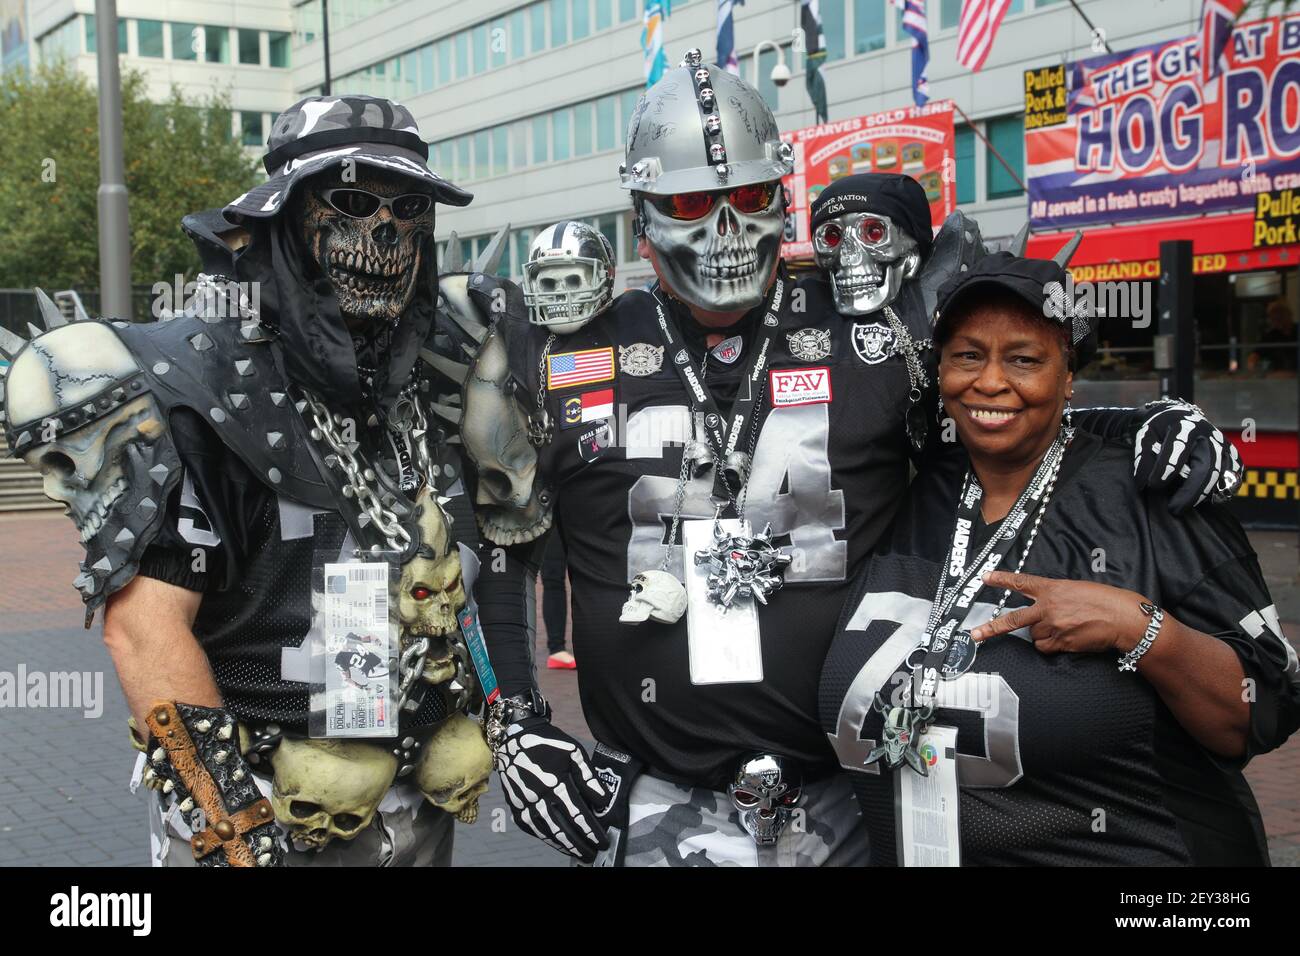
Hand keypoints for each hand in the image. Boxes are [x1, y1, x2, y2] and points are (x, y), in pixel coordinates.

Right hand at [493, 719, 609, 861]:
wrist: (515, 738)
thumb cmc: (549, 744)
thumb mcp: (574, 753)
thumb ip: (589, 778)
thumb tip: (603, 802)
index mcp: (557, 783)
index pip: (578, 815)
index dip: (591, 831)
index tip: (603, 842)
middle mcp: (540, 797)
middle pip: (563, 828)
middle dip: (579, 844)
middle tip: (592, 855)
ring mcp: (525, 803)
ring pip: (546, 832)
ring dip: (563, 845)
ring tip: (577, 854)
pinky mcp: (515, 806)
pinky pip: (530, 828)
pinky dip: (544, 838)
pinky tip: (555, 842)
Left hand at [969, 571, 1149, 654]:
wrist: (1124, 619)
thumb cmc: (1106, 601)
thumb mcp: (1077, 589)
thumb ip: (1055, 596)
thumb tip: (1043, 607)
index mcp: (1053, 588)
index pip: (1022, 582)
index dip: (1002, 579)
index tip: (985, 577)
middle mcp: (1049, 607)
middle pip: (1014, 619)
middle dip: (992, 628)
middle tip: (975, 634)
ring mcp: (1054, 626)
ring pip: (1034, 635)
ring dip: (1042, 634)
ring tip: (1063, 628)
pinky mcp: (1061, 643)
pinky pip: (1045, 648)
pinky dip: (1050, 646)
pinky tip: (1064, 640)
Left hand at [1133, 400, 1242, 512]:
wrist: (1179, 417)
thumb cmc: (1160, 430)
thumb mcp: (1145, 437)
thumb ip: (1143, 457)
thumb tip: (1143, 484)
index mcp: (1184, 425)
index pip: (1178, 448)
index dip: (1166, 469)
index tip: (1153, 486)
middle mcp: (1208, 434)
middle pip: (1207, 466)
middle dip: (1191, 491)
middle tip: (1174, 509)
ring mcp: (1223, 444)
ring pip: (1223, 473)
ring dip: (1205, 494)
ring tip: (1187, 506)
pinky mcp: (1232, 454)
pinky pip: (1234, 476)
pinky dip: (1224, 490)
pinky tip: (1207, 499)